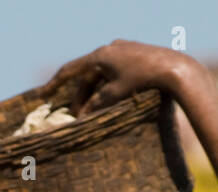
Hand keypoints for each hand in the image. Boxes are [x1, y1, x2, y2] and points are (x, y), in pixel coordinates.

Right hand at [46, 39, 198, 116]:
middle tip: (76, 115)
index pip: (70, 70)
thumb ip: (95, 104)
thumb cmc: (142, 81)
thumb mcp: (114, 95)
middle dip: (80, 94)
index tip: (42, 95)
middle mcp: (110, 48)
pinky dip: (107, 84)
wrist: (175, 69)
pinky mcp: (135, 54)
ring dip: (94, 91)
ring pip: (101, 72)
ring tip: (92, 110)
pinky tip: (109, 99)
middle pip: (87, 74)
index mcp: (101, 54)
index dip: (54, 83)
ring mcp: (124, 49)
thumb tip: (81, 117)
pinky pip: (113, 70)